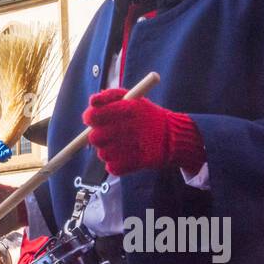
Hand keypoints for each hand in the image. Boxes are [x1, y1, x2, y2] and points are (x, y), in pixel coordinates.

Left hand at [83, 89, 203, 175]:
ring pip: (102, 154)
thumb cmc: (146, 115)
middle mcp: (130, 128)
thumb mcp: (132, 98)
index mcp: (128, 109)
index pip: (94, 116)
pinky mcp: (136, 164)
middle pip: (94, 138)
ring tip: (120, 144)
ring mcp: (133, 147)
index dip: (90, 118)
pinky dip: (115, 163)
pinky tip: (125, 155)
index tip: (91, 119)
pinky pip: (112, 167)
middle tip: (106, 133)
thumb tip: (92, 101)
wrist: (173, 136)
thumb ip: (109, 96)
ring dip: (107, 150)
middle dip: (97, 136)